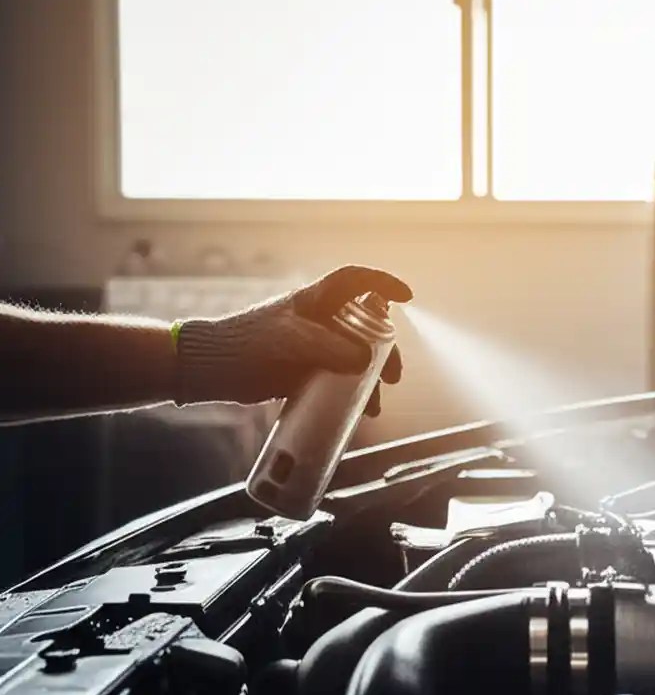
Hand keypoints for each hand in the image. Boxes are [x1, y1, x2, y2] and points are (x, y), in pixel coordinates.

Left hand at [174, 265, 412, 414]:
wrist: (207, 369)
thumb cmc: (246, 344)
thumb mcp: (292, 342)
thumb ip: (331, 349)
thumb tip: (366, 364)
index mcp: (315, 300)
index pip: (356, 280)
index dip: (383, 283)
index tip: (408, 298)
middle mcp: (318, 320)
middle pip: (366, 328)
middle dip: (385, 352)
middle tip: (391, 377)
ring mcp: (311, 347)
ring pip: (354, 358)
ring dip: (370, 380)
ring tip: (374, 407)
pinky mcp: (302, 371)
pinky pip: (336, 380)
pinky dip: (350, 395)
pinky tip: (357, 413)